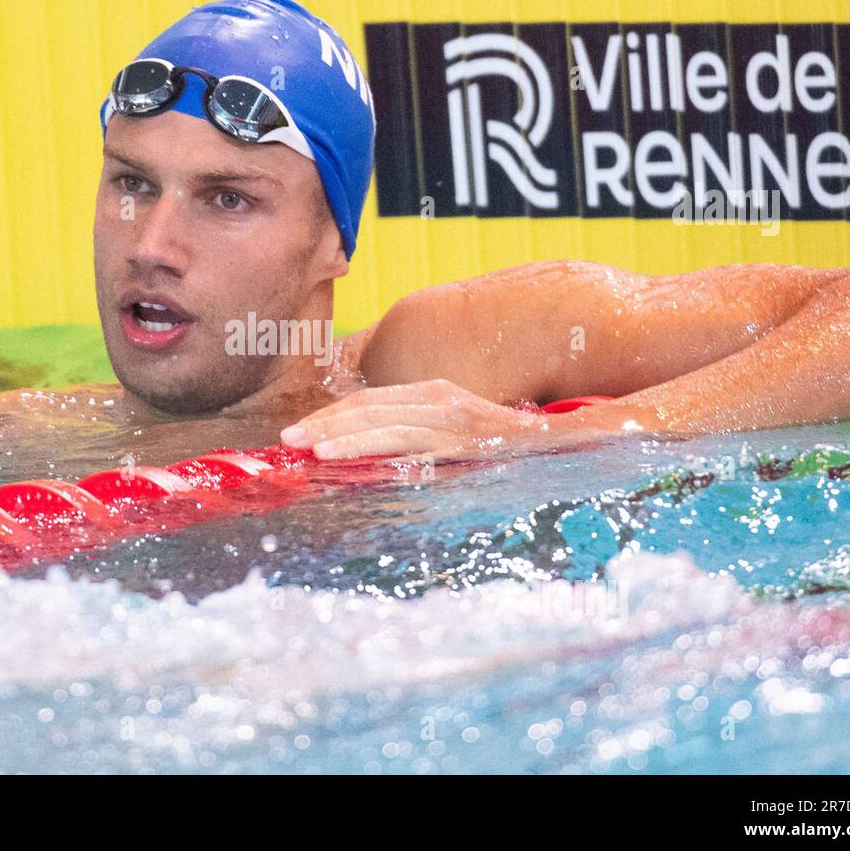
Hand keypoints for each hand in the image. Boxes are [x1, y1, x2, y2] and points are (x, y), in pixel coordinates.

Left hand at [279, 379, 555, 460]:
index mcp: (432, 393)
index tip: (300, 431)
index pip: (370, 401)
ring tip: (308, 449)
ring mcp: (451, 419)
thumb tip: (380, 456)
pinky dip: (374, 451)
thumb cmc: (507, 442)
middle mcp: (438, 398)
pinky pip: (410, 446)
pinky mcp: (461, 442)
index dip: (332, 415)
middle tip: (287, 440)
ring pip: (384, 424)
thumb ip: (422, 435)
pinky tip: (348, 457)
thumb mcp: (458, 431)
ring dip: (341, 437)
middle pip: (369, 408)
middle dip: (325, 423)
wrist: (562, 442)